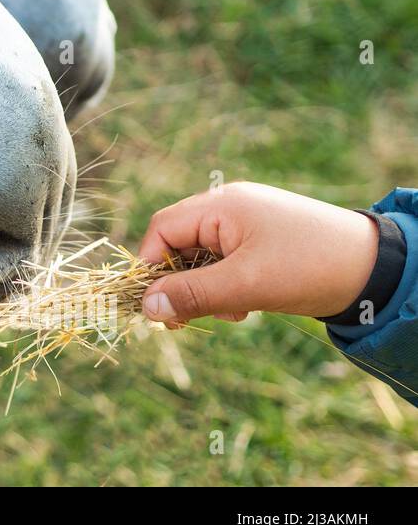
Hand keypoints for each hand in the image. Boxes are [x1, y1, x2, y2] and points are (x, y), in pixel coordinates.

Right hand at [137, 182, 379, 325]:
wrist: (378, 269)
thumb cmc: (309, 268)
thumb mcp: (245, 285)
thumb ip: (192, 294)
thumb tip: (146, 308)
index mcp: (221, 205)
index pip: (162, 230)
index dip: (151, 267)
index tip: (155, 305)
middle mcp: (229, 207)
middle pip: (179, 243)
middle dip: (181, 283)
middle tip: (187, 319)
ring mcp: (247, 223)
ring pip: (202, 257)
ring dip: (206, 289)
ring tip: (232, 312)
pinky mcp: (262, 241)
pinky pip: (226, 262)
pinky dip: (226, 286)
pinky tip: (245, 306)